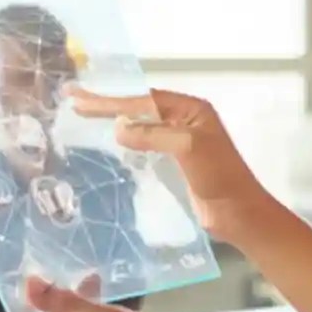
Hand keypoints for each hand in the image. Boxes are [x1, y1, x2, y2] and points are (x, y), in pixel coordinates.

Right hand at [65, 86, 272, 244]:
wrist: (237, 213)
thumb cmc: (219, 176)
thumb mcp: (187, 147)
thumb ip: (152, 134)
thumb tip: (118, 126)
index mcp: (191, 109)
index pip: (143, 100)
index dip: (111, 99)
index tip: (80, 98)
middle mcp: (184, 120)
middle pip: (139, 108)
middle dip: (107, 104)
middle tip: (73, 99)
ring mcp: (179, 141)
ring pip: (140, 125)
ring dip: (113, 121)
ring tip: (84, 114)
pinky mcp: (174, 163)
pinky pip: (144, 145)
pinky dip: (124, 141)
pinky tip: (108, 142)